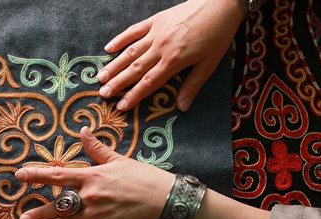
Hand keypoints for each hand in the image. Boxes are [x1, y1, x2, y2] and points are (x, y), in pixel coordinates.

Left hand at [15, 127, 174, 218]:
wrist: (163, 197)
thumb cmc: (141, 176)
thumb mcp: (118, 158)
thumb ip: (96, 147)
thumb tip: (83, 130)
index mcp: (92, 176)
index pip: (58, 175)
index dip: (37, 175)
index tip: (19, 176)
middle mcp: (90, 196)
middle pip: (58, 204)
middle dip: (38, 211)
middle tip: (21, 217)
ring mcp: (97, 214)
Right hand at [97, 0, 242, 111]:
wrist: (220, 4)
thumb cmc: (217, 35)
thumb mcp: (209, 64)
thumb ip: (193, 85)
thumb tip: (182, 108)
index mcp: (174, 61)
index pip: (149, 82)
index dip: (134, 96)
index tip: (120, 106)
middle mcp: (161, 47)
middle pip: (134, 69)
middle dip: (117, 83)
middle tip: (102, 94)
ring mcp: (156, 32)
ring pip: (130, 52)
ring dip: (114, 65)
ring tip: (100, 77)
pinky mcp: (155, 20)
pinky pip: (133, 31)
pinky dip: (120, 39)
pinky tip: (108, 49)